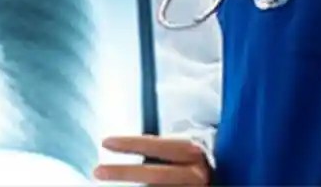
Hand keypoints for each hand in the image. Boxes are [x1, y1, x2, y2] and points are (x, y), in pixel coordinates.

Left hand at [93, 136, 209, 184]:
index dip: (131, 143)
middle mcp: (196, 174)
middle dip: (125, 173)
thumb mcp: (180, 151)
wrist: (224, 177)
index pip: (159, 145)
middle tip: (97, 171)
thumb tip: (115, 147)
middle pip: (157, 174)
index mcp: (192, 153)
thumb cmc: (191, 161)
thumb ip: (159, 150)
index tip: (104, 142)